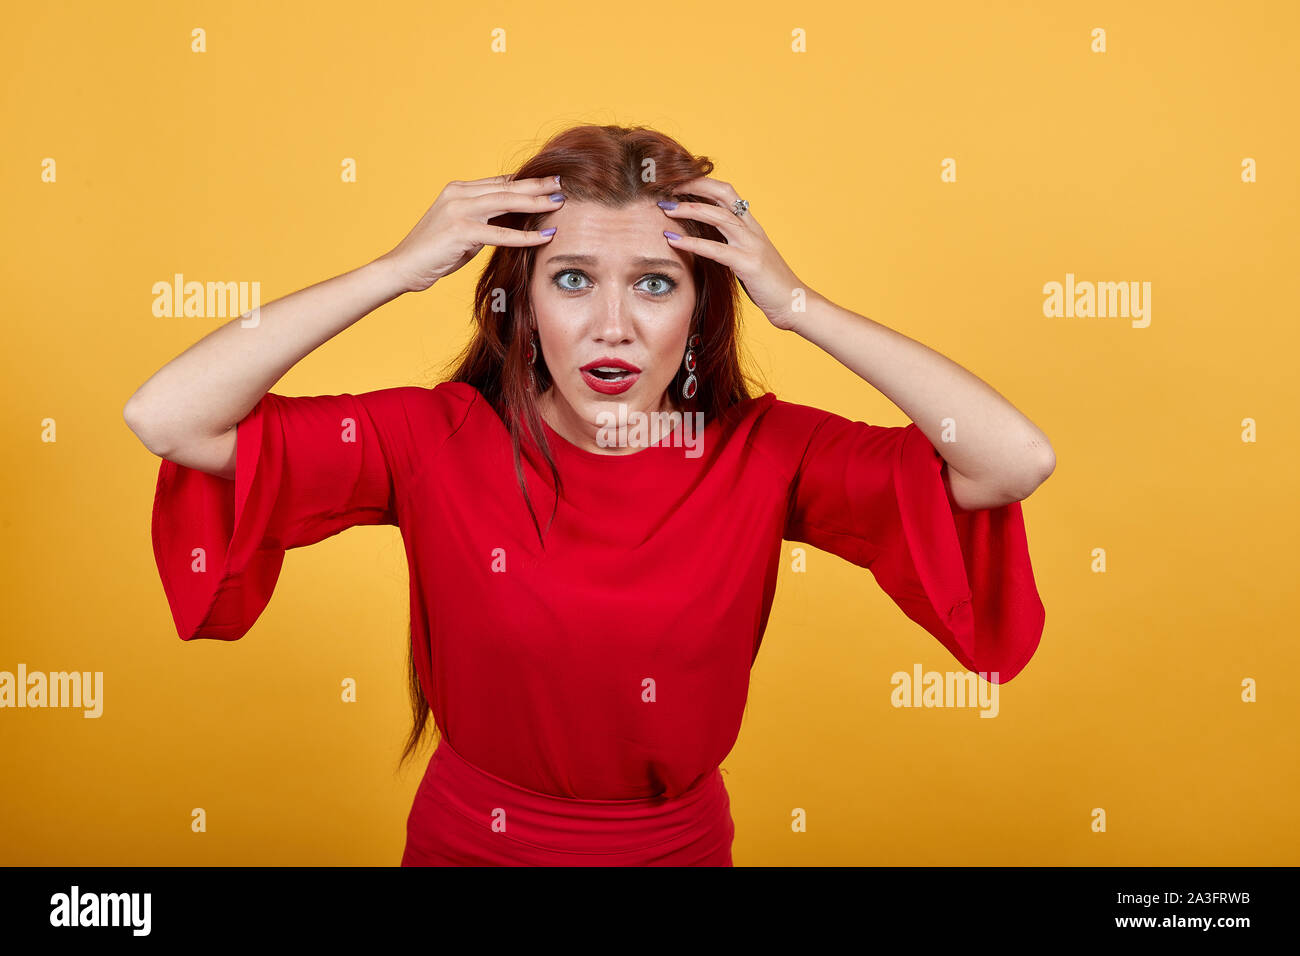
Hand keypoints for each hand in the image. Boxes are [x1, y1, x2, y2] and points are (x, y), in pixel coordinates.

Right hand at [377, 175, 563, 292]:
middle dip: (537, 185)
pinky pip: (500, 233)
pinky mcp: (460, 231)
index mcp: (458, 190)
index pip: (499, 182)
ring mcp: (458, 210)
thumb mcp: (462, 231)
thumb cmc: (433, 254)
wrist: (402, 268)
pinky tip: (545, 236)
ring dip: (535, 203)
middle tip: (562, 183)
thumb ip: (483, 221)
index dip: (526, 181)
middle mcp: (458, 194)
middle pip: (506, 187)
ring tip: (559, 203)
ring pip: (505, 203)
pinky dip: (525, 235)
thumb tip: (511, 221)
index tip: (549, 180)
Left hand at [659, 177, 812, 331]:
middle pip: (722, 194)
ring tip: (666, 208)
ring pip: (718, 216)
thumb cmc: (769, 285)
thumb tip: (708, 241)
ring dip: (689, 209)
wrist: (794, 303)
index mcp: (752, 227)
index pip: (727, 193)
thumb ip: (732, 246)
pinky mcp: (748, 264)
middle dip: (694, 186)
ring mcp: (751, 245)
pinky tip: (673, 240)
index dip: (703, 184)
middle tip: (667, 188)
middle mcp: (752, 230)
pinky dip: (692, 242)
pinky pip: (715, 249)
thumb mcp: (748, 258)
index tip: (679, 185)